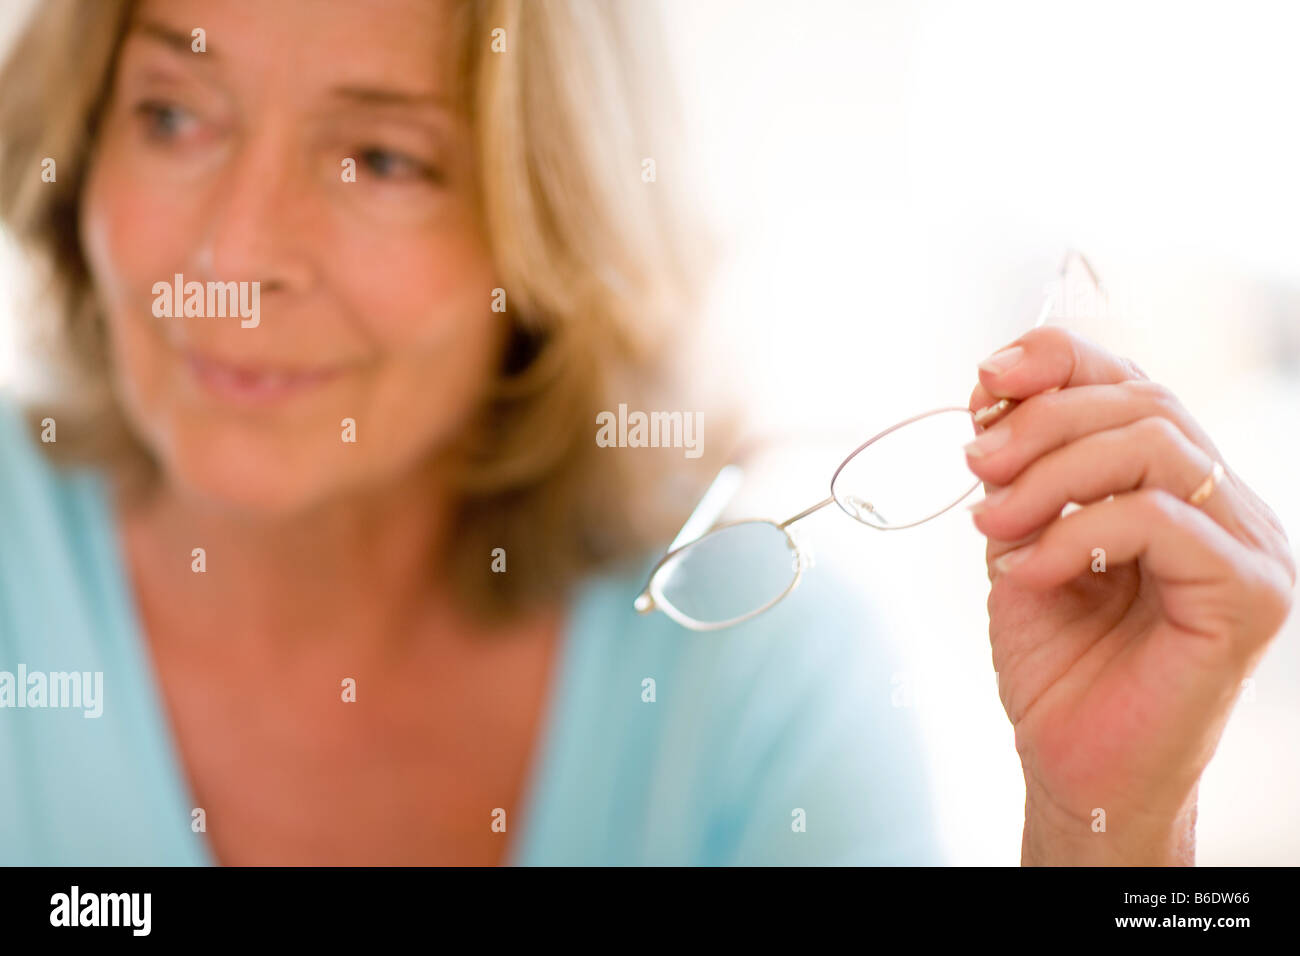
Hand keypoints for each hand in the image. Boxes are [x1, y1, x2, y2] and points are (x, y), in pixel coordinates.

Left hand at [965, 327, 1295, 864]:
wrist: (1078, 766)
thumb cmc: (1059, 662)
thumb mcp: (1022, 541)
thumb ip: (1020, 471)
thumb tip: (991, 392)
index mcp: (1175, 483)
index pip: (1132, 381)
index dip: (1059, 360)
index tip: (985, 379)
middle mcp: (1223, 504)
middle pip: (1143, 401)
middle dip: (1041, 422)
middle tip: (976, 465)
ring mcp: (1249, 547)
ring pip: (1155, 446)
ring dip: (1053, 474)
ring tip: (993, 523)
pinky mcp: (1250, 596)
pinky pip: (1162, 520)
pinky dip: (1078, 533)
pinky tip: (1031, 571)